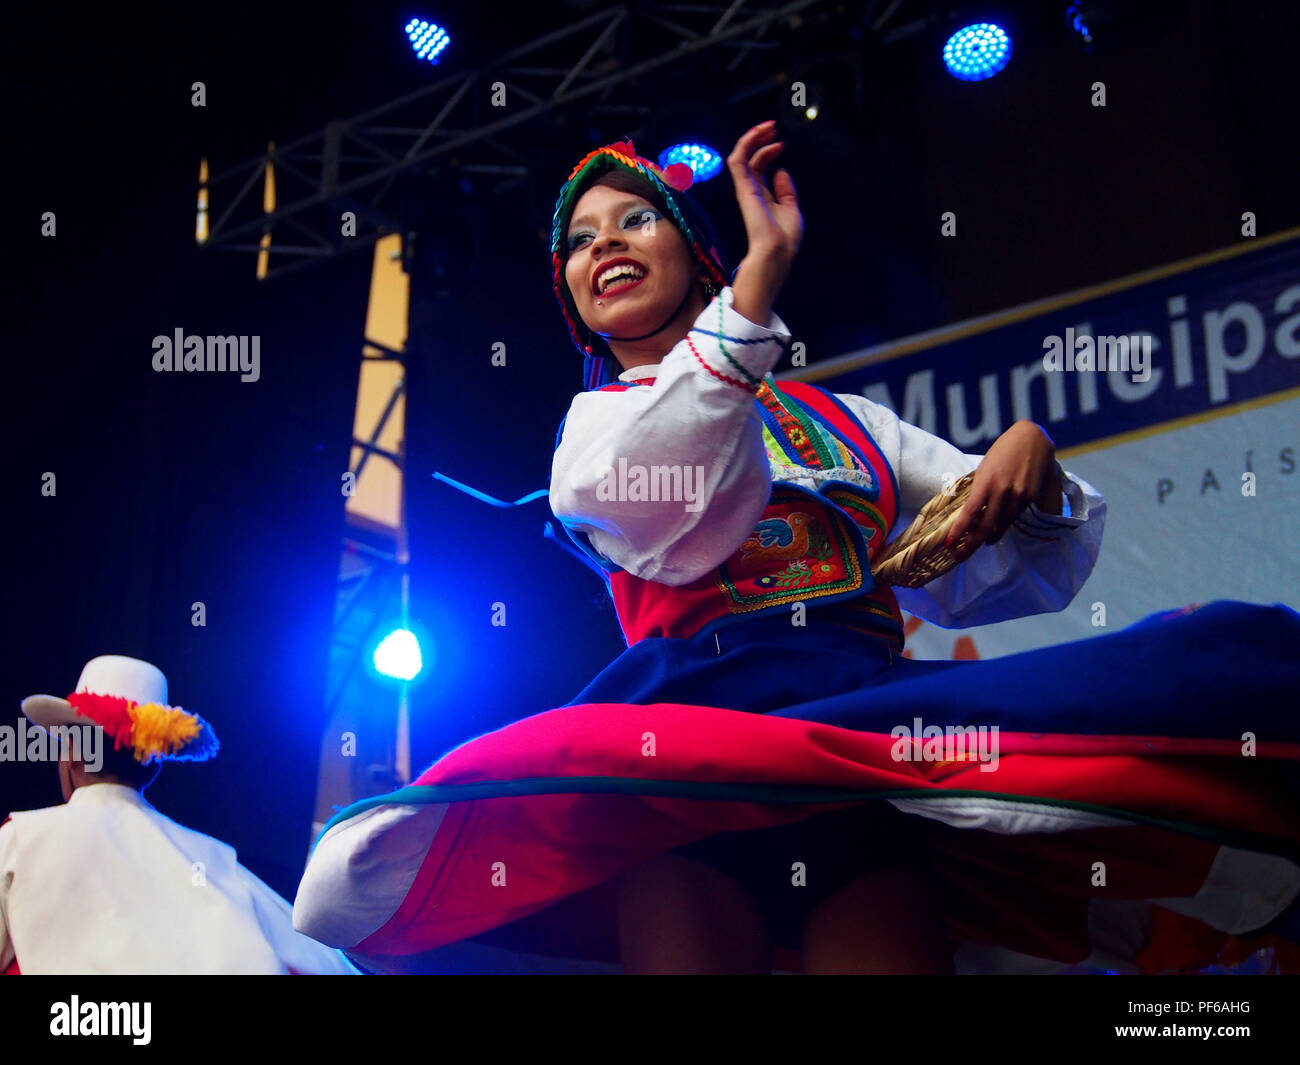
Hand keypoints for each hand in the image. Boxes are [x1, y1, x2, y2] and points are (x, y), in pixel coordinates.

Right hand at [726, 120, 802, 323]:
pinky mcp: (743, 188)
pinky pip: (738, 160)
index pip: (760, 168)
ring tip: (767, 127)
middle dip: (760, 140)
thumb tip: (781, 171)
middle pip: (750, 159)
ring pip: (741, 155)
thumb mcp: (792, 210)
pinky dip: (746, 144)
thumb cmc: (785, 239)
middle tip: (772, 128)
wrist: (776, 253)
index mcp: (762, 197)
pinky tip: (759, 135)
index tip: (782, 144)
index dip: (769, 152)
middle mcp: (751, 191)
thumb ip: (786, 191)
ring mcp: (745, 189)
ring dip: (752, 137)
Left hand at [945, 421, 1061, 562]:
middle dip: (972, 544)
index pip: (970, 512)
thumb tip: (969, 513)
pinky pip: (1015, 517)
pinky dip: (1005, 524)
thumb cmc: (1003, 452)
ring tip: (983, 542)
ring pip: (1002, 525)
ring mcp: (1018, 495)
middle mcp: (1002, 490)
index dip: (960, 530)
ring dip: (991, 536)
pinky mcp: (1030, 497)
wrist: (1032, 439)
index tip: (949, 544)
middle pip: (987, 526)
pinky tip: (999, 528)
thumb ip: (979, 490)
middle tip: (961, 556)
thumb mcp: (985, 469)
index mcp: (986, 481)